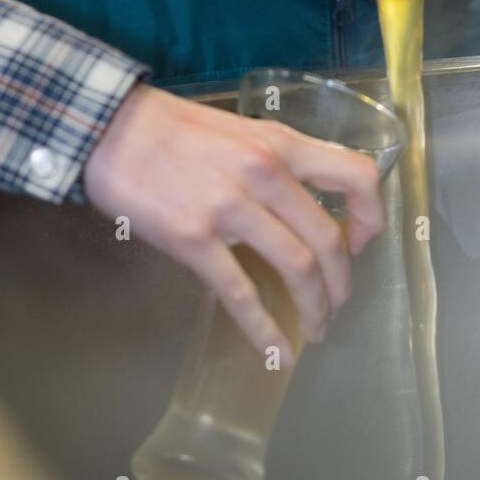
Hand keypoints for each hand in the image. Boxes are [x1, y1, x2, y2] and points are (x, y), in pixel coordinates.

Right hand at [82, 81, 385, 367]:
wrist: (109, 128)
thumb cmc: (171, 126)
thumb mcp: (238, 129)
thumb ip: (274, 162)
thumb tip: (302, 205)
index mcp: (280, 143)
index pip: (356, 175)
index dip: (371, 215)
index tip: (362, 241)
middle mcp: (264, 173)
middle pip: (328, 240)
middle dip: (341, 283)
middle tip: (337, 304)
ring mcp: (230, 207)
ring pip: (297, 269)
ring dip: (315, 308)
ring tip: (317, 328)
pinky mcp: (194, 239)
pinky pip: (241, 294)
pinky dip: (266, 331)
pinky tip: (278, 352)